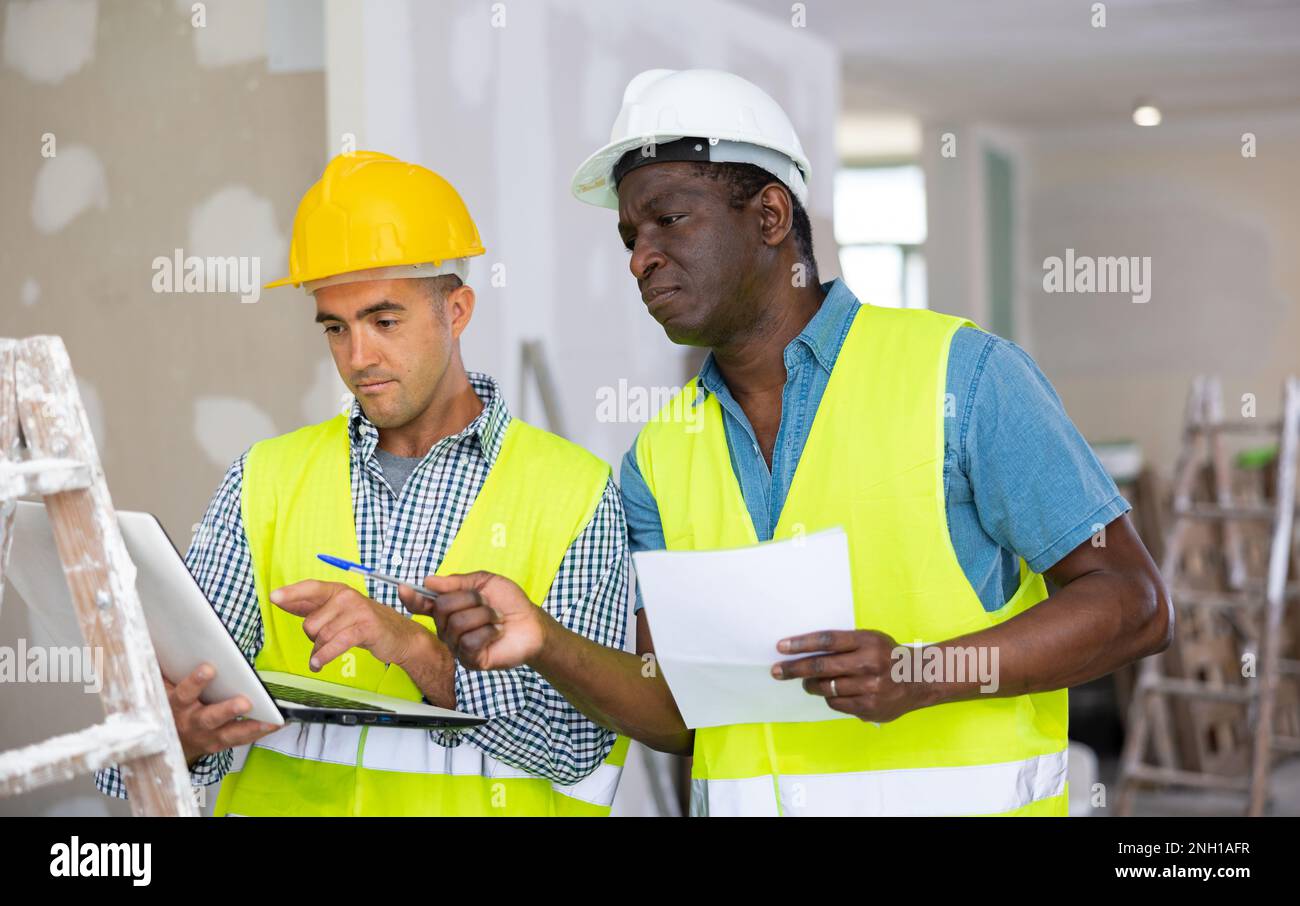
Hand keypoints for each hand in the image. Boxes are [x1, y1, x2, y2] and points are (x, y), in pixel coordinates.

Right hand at [165, 663, 279, 765]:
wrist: (167, 736)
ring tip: (271, 720)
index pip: (183, 694)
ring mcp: (204, 736)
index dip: (195, 682)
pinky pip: (240, 740)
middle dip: (227, 710)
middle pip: (208, 719)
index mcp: (175, 705)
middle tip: (245, 703)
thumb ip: (168, 668)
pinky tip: (276, 723)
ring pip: (227, 733)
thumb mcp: (163, 685)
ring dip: (250, 727)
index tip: (209, 668)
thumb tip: (172, 642)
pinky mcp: (217, 744)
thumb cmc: (171, 701)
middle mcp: (190, 723)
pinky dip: (259, 732)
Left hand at [270, 580, 429, 671]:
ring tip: (321, 658)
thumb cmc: (364, 622)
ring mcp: (357, 611)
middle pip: (311, 622)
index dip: (291, 593)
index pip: (310, 588)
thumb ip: (311, 606)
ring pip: (322, 636)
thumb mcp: (338, 611)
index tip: (274, 597)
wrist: (398, 635)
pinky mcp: (365, 627)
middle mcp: (346, 597)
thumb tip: (281, 599)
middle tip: (322, 642)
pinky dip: (325, 656)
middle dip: (312, 638)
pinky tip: (318, 664)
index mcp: (337, 590)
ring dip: (318, 652)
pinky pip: (336, 644)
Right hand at [398, 571, 547, 670]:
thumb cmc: (509, 603)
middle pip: (443, 608)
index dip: (412, 597)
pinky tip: (496, 634)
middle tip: (487, 603)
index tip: (402, 588)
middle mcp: (448, 628)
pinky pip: (470, 641)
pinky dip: (488, 632)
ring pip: (458, 624)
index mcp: (450, 608)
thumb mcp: (484, 582)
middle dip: (470, 599)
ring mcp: (458, 646)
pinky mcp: (470, 660)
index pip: (424, 605)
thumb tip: (429, 581)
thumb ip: (457, 582)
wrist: (531, 623)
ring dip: (484, 616)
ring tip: (495, 620)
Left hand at [771, 629, 930, 722]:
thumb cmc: (887, 656)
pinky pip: (836, 703)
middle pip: (821, 667)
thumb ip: (843, 644)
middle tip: (777, 671)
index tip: (781, 647)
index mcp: (867, 641)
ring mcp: (870, 688)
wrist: (920, 679)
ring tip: (807, 682)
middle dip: (794, 669)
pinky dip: (829, 697)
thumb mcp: (870, 640)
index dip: (801, 644)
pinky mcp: (870, 708)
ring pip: (826, 688)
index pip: (827, 640)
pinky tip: (832, 692)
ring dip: (810, 685)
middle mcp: (869, 663)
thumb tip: (804, 652)